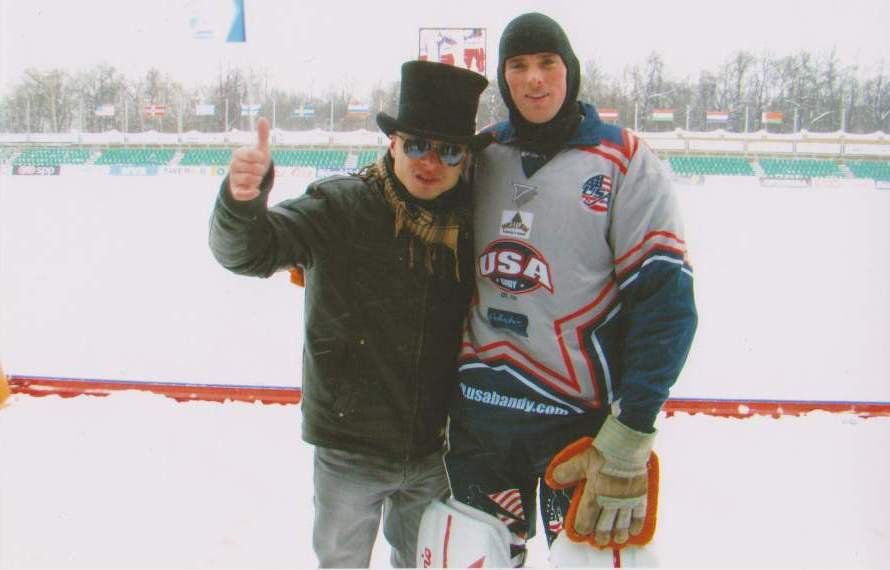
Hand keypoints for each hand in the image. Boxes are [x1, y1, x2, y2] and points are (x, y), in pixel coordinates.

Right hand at [228, 117, 271, 200]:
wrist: (253, 177)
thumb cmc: (257, 161)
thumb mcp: (261, 148)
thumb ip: (262, 135)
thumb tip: (263, 118)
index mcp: (238, 154)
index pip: (251, 154)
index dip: (260, 158)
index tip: (261, 158)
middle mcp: (233, 165)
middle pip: (252, 169)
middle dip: (260, 171)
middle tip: (258, 170)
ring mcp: (233, 178)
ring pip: (248, 180)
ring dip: (257, 180)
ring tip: (256, 178)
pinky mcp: (235, 191)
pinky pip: (241, 195)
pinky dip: (251, 194)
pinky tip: (256, 191)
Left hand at [547, 416, 654, 545]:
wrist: (627, 445)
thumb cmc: (603, 452)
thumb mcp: (580, 460)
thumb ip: (567, 472)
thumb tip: (552, 479)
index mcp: (594, 494)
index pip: (586, 518)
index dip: (582, 527)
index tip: (580, 532)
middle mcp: (610, 501)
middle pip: (604, 525)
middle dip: (600, 535)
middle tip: (598, 541)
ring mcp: (626, 500)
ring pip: (621, 523)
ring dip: (617, 534)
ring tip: (615, 540)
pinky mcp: (640, 495)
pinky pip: (639, 515)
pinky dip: (636, 525)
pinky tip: (633, 531)